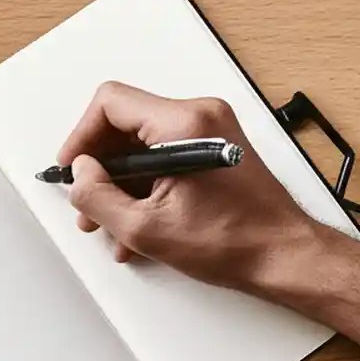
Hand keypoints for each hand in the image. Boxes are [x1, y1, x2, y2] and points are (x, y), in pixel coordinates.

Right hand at [59, 82, 339, 296]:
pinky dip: (146, 184)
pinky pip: (165, 155)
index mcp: (184, 125)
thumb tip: (80, 175)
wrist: (285, 256)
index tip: (74, 167)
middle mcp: (200, 117)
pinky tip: (139, 221)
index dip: (82, 137)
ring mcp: (211, 130)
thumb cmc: (237, 242)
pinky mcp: (216, 147)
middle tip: (88, 200)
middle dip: (101, 167)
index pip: (111, 104)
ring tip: (111, 221)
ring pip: (143, 143)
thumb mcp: (146, 228)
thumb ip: (98, 197)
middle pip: (125, 124)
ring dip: (122, 182)